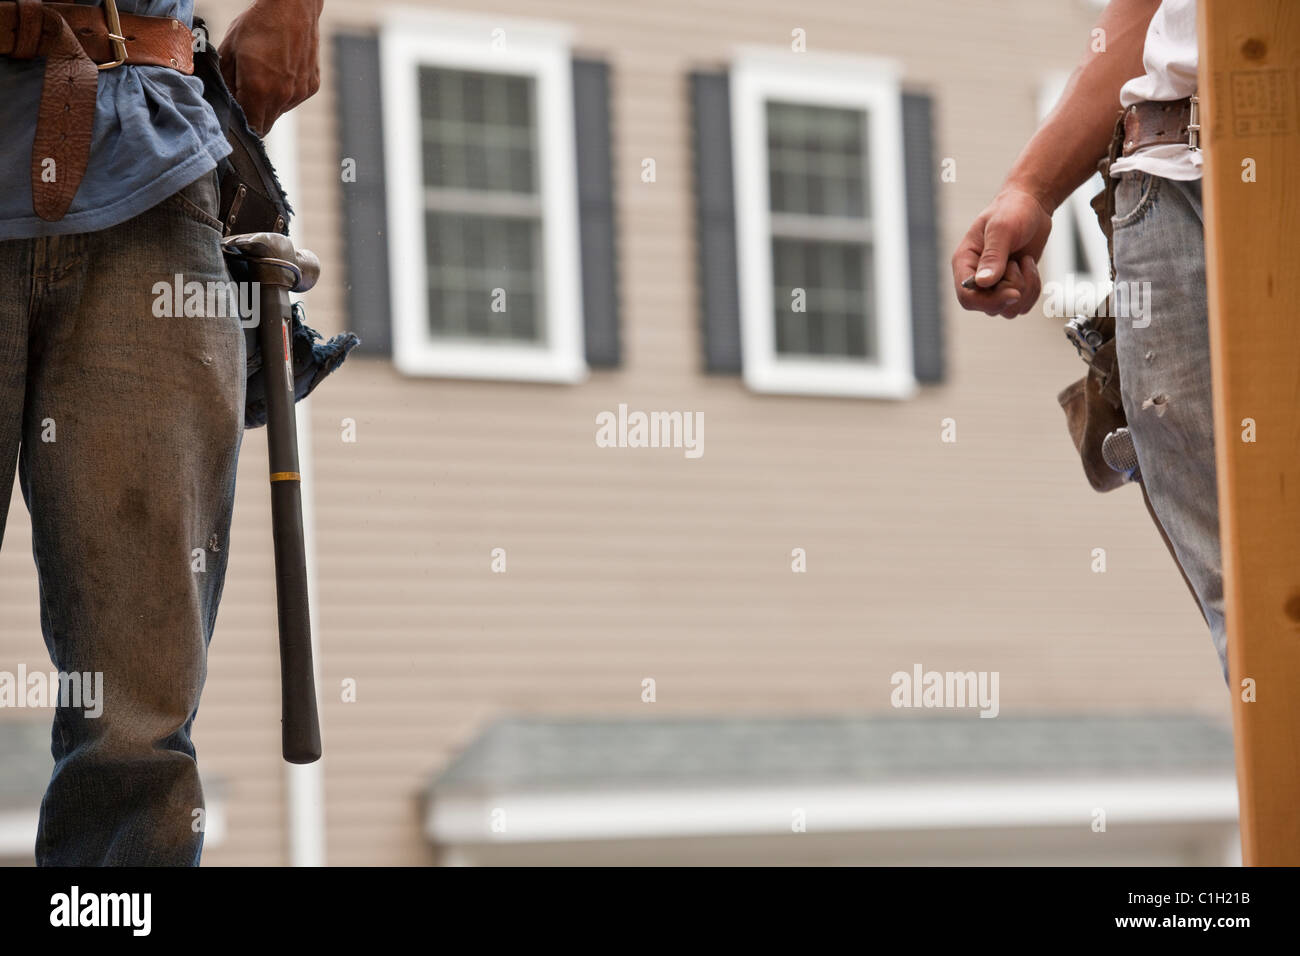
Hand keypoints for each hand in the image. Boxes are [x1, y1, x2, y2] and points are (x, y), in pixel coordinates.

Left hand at [219, 0, 324, 135]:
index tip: (234, 118)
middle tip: (243, 96)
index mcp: (259, 89)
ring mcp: (299, 93)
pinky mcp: (311, 87)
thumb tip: (221, 101)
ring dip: (268, 105)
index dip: (240, 127)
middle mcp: (282, 96)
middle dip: (253, 117)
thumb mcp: (229, 49)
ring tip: (262, 77)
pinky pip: (292, 100)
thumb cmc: (259, 24)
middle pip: (265, 125)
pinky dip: (284, 93)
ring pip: (278, 113)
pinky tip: (279, 72)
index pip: (250, 128)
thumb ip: (224, 81)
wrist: (293, 7)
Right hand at [950, 188, 1052, 317]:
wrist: (1032, 206)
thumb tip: (983, 282)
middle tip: (1017, 263)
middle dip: (1012, 289)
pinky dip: (1033, 289)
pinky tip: (1029, 267)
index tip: (1013, 292)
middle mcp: (977, 278)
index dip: (989, 301)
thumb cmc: (1012, 210)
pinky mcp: (1012, 286)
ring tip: (1024, 262)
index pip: (967, 298)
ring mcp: (995, 285)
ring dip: (1025, 288)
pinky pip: (1023, 304)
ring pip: (1008, 309)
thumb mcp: (1001, 229)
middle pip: (990, 307)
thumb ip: (993, 256)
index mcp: (964, 263)